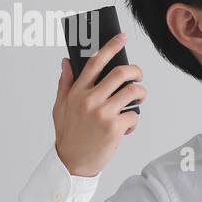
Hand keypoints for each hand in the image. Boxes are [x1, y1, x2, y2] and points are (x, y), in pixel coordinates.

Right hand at [53, 33, 145, 176]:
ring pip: (133, 92)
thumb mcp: (60, 107)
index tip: (121, 37)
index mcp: (76, 91)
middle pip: (121, 73)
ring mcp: (103, 113)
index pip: (95, 62)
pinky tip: (126, 127)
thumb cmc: (68, 134)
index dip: (111, 46)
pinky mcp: (114, 127)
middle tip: (138, 77)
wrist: (72, 163)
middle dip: (136, 72)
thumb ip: (65, 83)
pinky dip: (135, 121)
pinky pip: (135, 115)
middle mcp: (89, 99)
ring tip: (137, 101)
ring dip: (141, 94)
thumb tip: (66, 61)